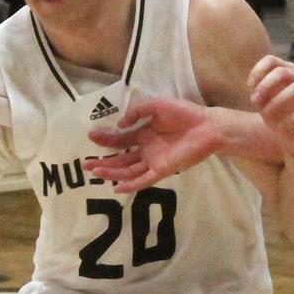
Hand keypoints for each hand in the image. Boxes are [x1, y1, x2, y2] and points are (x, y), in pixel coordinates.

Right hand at [86, 98, 219, 193]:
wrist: (207, 126)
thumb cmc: (184, 113)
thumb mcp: (156, 106)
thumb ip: (137, 112)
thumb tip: (121, 123)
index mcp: (144, 133)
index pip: (120, 139)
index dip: (106, 139)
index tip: (91, 136)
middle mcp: (146, 149)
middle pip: (120, 158)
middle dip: (103, 161)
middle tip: (85, 164)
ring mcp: (154, 161)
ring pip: (128, 170)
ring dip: (112, 172)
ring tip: (95, 172)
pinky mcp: (163, 169)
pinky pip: (144, 179)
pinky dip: (131, 185)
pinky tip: (117, 187)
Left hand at [247, 54, 293, 162]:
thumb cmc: (279, 119)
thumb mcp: (263, 104)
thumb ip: (258, 92)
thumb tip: (253, 85)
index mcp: (287, 74)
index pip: (272, 60)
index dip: (258, 71)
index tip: (249, 87)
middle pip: (283, 71)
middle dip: (265, 86)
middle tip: (255, 101)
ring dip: (276, 102)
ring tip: (266, 115)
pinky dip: (289, 120)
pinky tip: (281, 129)